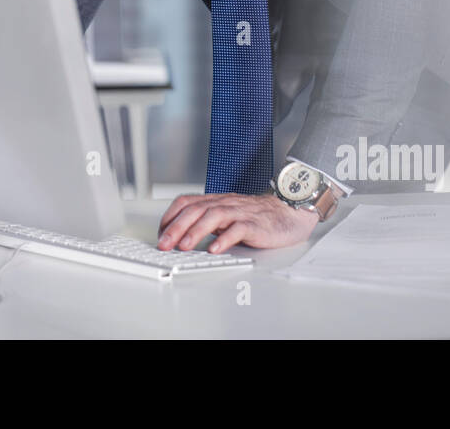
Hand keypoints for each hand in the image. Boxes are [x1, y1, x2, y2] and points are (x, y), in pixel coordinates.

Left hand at [157, 191, 330, 252]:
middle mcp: (225, 204)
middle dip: (176, 228)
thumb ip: (209, 222)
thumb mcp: (228, 215)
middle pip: (195, 210)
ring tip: (183, 246)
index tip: (160, 233)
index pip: (186, 202)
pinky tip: (215, 249)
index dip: (170, 216)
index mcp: (216, 201)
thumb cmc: (258, 216)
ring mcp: (240, 212)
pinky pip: (238, 229)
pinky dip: (224, 239)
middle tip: (163, 244)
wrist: (289, 212)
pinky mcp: (255, 224)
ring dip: (195, 232)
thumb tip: (184, 236)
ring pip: (213, 217)